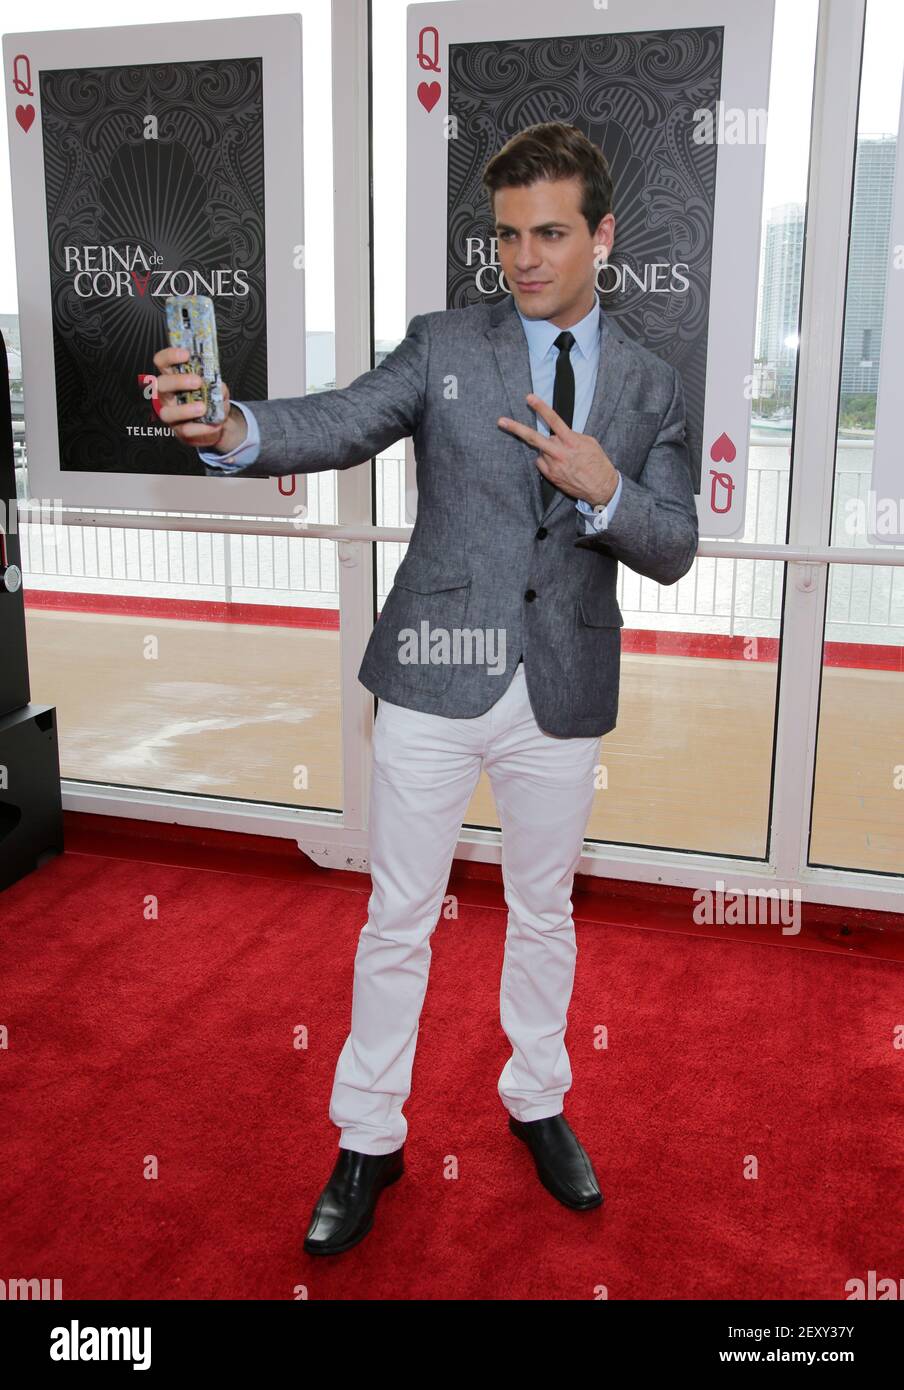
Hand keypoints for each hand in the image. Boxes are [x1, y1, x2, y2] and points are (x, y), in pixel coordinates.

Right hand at [151, 346, 243, 452]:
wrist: (213, 423)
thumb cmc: (209, 399)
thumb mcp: (216, 388)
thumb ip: (217, 385)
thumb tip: (219, 386)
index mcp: (173, 378)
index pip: (162, 362)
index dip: (170, 356)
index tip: (186, 354)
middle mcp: (166, 395)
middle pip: (160, 385)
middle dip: (177, 381)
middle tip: (197, 381)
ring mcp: (171, 413)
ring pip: (167, 412)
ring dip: (184, 410)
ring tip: (203, 408)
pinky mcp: (179, 431)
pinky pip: (185, 430)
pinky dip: (200, 428)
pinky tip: (213, 425)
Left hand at [497, 392, 618, 505]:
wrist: (601, 488)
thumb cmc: (598, 463)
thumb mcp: (590, 443)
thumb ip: (573, 436)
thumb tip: (561, 433)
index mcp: (571, 442)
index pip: (554, 420)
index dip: (541, 408)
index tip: (529, 398)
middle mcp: (560, 453)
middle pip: (534, 438)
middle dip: (516, 428)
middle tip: (501, 421)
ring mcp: (553, 466)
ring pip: (540, 450)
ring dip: (547, 449)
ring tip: (563, 456)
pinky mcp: (550, 476)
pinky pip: (541, 463)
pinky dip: (546, 460)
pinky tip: (559, 465)